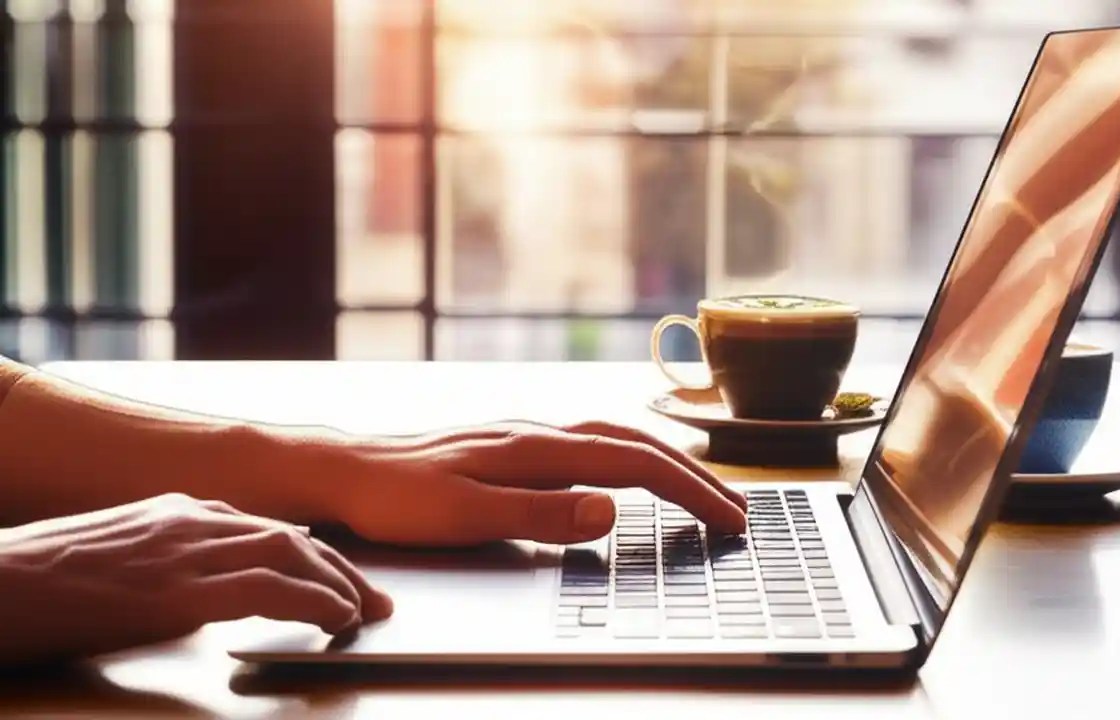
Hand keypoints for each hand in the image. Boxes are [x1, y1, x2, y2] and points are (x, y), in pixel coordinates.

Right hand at [0, 494, 392, 664]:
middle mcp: (191, 520)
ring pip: (292, 553)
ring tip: (365, 612)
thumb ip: (171, 559)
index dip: (315, 554)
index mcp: (176, 511)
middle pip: (292, 535)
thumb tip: (213, 583)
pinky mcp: (178, 591)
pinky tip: (336, 617)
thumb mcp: (117, 557)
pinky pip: (270, 589)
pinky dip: (314, 600)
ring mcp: (186, 551)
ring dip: (339, 583)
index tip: (341, 578)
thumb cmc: (40, 580)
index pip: (267, 527)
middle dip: (341, 568)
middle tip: (374, 599)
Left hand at [329, 420, 747, 545]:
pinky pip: (591, 442)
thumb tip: (610, 509)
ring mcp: (526, 435)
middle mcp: (539, 433)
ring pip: (616, 437)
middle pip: (638, 444)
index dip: (690, 493)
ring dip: (666, 462)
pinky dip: (630, 455)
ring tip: (698, 489)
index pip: (636, 466)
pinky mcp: (512, 444)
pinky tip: (625, 470)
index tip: (728, 521)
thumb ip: (539, 514)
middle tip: (735, 511)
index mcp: (537, 449)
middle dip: (694, 476)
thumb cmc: (395, 499)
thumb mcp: (464, 515)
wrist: (343, 470)